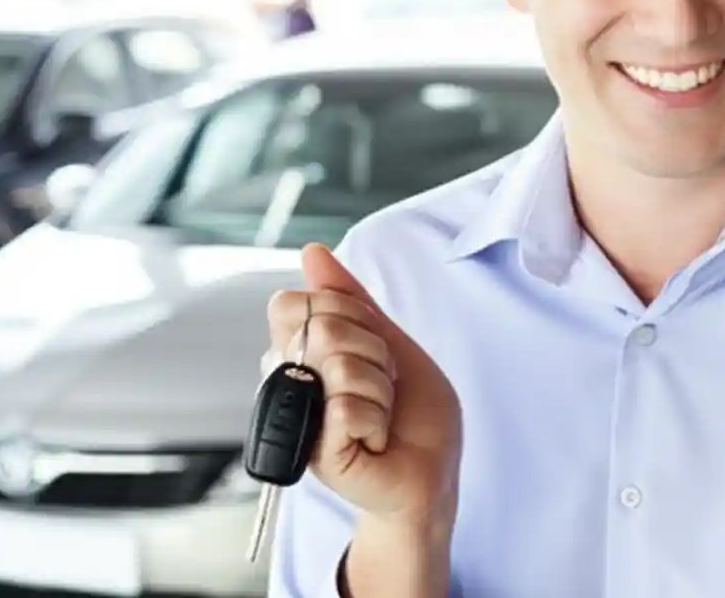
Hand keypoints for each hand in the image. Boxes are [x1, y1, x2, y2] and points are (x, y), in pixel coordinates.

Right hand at [266, 243, 461, 524]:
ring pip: (339, 365)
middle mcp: (292, 381)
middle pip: (321, 327)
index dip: (345, 315)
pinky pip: (347, 407)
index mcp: (302, 352)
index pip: (294, 302)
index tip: (371, 346)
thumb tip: (312, 252)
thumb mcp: (389, 341)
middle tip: (381, 385)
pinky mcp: (315, 451)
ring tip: (381, 414)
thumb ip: (350, 299)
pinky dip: (378, 419)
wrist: (432, 472)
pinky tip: (376, 439)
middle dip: (373, 351)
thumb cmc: (412, 414)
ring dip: (381, 388)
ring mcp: (299, 417)